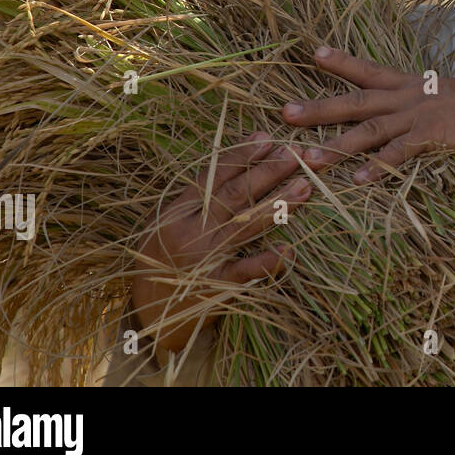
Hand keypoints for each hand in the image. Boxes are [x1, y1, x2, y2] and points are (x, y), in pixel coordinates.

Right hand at [129, 130, 312, 359]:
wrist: (148, 316)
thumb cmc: (165, 259)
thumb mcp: (170, 221)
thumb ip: (200, 192)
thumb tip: (238, 153)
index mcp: (176, 212)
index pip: (212, 176)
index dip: (241, 156)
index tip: (268, 138)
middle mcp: (190, 231)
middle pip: (234, 195)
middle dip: (268, 171)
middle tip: (297, 154)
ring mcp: (203, 259)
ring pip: (245, 225)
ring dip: (278, 204)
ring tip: (305, 187)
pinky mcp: (216, 287)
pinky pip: (244, 272)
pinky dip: (266, 262)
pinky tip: (288, 251)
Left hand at [281, 46, 454, 182]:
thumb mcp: (447, 96)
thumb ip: (423, 101)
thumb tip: (405, 110)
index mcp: (412, 84)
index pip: (370, 70)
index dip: (342, 62)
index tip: (314, 53)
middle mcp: (409, 97)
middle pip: (355, 102)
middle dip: (319, 108)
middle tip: (285, 113)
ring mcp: (419, 116)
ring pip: (369, 131)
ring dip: (337, 145)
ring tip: (308, 158)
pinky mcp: (433, 137)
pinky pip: (398, 154)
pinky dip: (378, 167)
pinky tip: (357, 180)